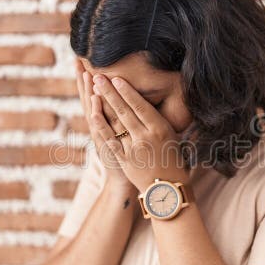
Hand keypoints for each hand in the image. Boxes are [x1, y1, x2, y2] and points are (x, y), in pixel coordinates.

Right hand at [74, 58, 134, 192]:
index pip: (93, 96)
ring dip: (89, 94)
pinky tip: (93, 103)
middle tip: (78, 61)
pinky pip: (100, 128)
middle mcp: (99, 128)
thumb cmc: (129, 159)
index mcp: (103, 122)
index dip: (88, 80)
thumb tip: (127, 99)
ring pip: (93, 111)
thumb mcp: (124, 135)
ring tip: (86, 75)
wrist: (125, 183)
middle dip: (84, 80)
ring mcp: (101, 136)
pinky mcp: (107, 146)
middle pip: (89, 99)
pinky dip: (97, 116)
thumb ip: (123, 118)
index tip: (83, 61)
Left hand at [90, 72, 189, 192]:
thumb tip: (145, 101)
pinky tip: (92, 113)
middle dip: (110, 92)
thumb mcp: (171, 137)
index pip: (141, 106)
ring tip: (93, 88)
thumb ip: (158, 120)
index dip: (127, 91)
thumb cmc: (172, 160)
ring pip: (115, 122)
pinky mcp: (125, 160)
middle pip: (125, 110)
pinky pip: (110, 140)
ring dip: (103, 103)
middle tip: (98, 75)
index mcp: (161, 129)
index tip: (116, 78)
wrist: (168, 189)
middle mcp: (147, 137)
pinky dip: (101, 126)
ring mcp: (134, 149)